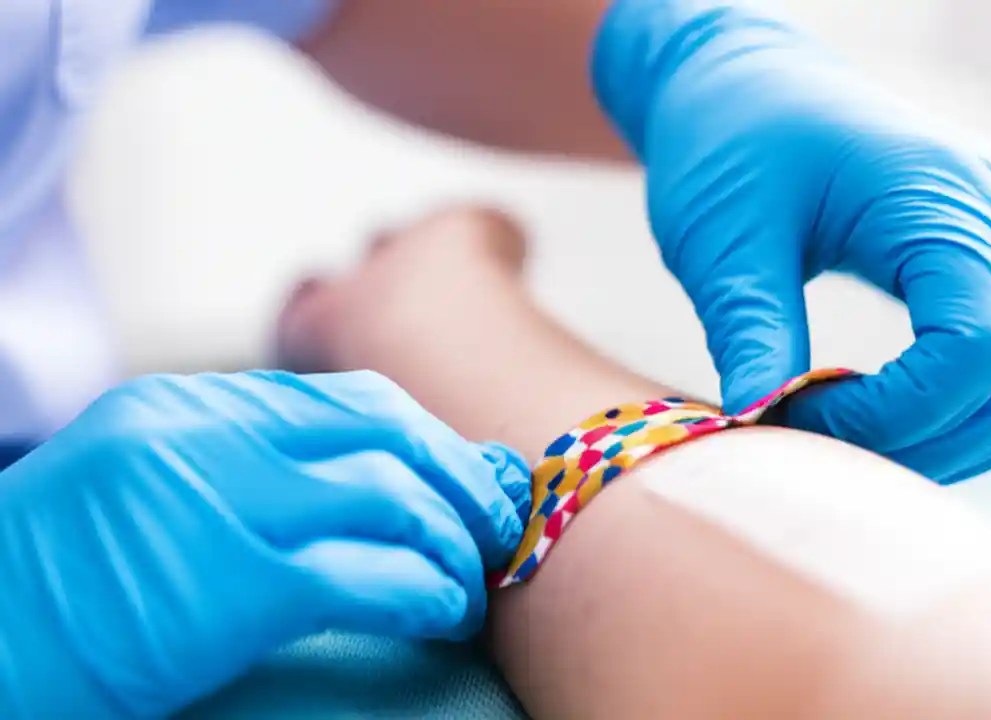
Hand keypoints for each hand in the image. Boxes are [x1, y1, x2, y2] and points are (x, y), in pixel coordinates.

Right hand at [0, 371, 527, 717]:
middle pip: (387, 430)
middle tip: (496, 525)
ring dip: (453, 545)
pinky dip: (425, 593)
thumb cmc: (51, 583)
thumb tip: (352, 487)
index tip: (469, 478)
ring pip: (392, 497)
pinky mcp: (232, 584)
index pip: (350, 401)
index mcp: (191, 406)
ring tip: (472, 586)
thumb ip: (235, 468)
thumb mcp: (138, 488)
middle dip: (461, 477)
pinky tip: (443, 615)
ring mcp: (221, 500)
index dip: (430, 440)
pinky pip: (369, 576)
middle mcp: (211, 434)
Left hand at [594, 0, 990, 481]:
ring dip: (989, 431)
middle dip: (948, 441)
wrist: (747, 82)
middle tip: (843, 459)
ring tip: (888, 450)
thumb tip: (757, 427)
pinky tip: (923, 417)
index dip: (899, 415)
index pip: (980, 345)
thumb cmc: (729, 143)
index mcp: (935, 193)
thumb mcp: (720, 241)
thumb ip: (750, 333)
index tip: (800, 420)